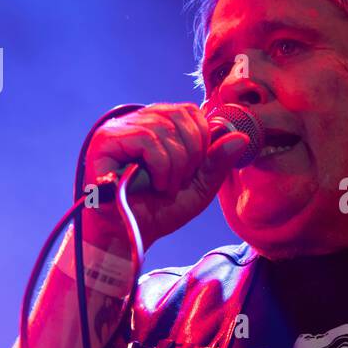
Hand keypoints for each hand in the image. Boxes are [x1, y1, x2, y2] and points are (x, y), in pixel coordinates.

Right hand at [81, 102, 247, 249]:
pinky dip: (160, 166)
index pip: (191, 111)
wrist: (129, 235)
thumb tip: (240, 136)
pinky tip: (156, 185)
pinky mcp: (106, 140)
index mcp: (160, 125)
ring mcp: (120, 128)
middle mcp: (139, 120)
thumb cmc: (159, 211)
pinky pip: (146, 139)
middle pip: (181, 115)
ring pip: (165, 128)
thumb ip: (218, 162)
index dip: (202, 138)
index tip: (194, 171)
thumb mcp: (199, 188)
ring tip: (167, 187)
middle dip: (193, 152)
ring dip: (176, 164)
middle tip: (182, 181)